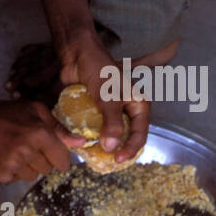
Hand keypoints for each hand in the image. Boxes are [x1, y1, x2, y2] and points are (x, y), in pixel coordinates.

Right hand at [0, 89, 82, 183]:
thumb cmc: (8, 112)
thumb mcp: (37, 111)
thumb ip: (60, 129)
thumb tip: (82, 143)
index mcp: (39, 134)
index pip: (62, 162)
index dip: (59, 156)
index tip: (51, 150)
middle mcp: (26, 151)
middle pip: (48, 170)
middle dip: (42, 159)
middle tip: (28, 145)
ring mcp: (12, 164)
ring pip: (32, 176)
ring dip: (28, 166)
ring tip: (15, 149)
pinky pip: (16, 179)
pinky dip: (13, 171)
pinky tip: (5, 155)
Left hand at [58, 31, 149, 162]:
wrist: (76, 54)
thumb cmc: (98, 69)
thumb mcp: (108, 96)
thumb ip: (112, 122)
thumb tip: (111, 148)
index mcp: (137, 106)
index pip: (140, 134)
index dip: (130, 149)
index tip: (117, 160)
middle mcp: (125, 111)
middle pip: (124, 138)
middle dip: (113, 150)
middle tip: (103, 161)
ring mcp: (108, 112)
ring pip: (106, 135)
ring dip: (96, 144)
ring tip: (88, 152)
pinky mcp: (92, 111)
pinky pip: (90, 128)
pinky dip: (83, 135)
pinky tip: (76, 140)